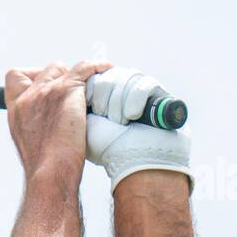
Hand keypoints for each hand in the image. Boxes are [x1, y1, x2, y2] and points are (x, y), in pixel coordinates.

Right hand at [5, 59, 112, 182]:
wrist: (50, 173)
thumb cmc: (45, 169)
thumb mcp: (30, 145)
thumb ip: (36, 129)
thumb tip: (50, 128)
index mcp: (16, 111)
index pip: (15, 78)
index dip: (32, 76)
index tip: (45, 86)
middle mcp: (28, 97)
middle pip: (44, 71)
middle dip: (59, 75)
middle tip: (74, 91)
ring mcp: (46, 92)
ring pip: (62, 68)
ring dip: (76, 74)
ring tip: (90, 85)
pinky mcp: (66, 91)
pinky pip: (84, 68)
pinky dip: (96, 67)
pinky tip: (106, 69)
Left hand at [84, 66, 192, 192]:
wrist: (134, 162)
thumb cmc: (108, 147)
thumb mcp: (84, 122)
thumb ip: (77, 99)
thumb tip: (79, 79)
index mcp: (105, 96)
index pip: (96, 74)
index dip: (93, 87)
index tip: (91, 107)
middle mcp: (123, 91)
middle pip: (110, 73)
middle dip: (105, 97)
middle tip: (108, 118)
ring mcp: (142, 91)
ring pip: (127, 76)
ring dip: (119, 103)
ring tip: (121, 122)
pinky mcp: (160, 94)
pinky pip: (145, 83)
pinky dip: (135, 99)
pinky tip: (133, 115)